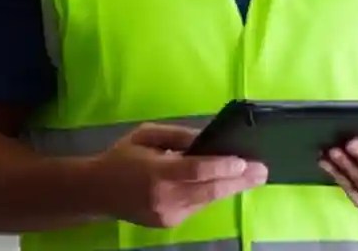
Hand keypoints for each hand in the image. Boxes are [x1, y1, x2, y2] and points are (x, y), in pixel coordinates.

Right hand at [92, 123, 267, 227]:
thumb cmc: (122, 157)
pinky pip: (197, 205)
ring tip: (254, 176)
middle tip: (263, 171)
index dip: (221, 167)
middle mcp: (163, 197)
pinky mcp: (169, 223)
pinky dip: (212, 193)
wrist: (95, 192)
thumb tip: (208, 140)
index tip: (243, 161)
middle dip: (239, 180)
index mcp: (156, 173)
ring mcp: (167, 214)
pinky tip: (229, 183)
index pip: (195, 171)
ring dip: (231, 187)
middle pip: (208, 190)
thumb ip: (178, 137)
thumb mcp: (146, 135)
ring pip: (207, 200)